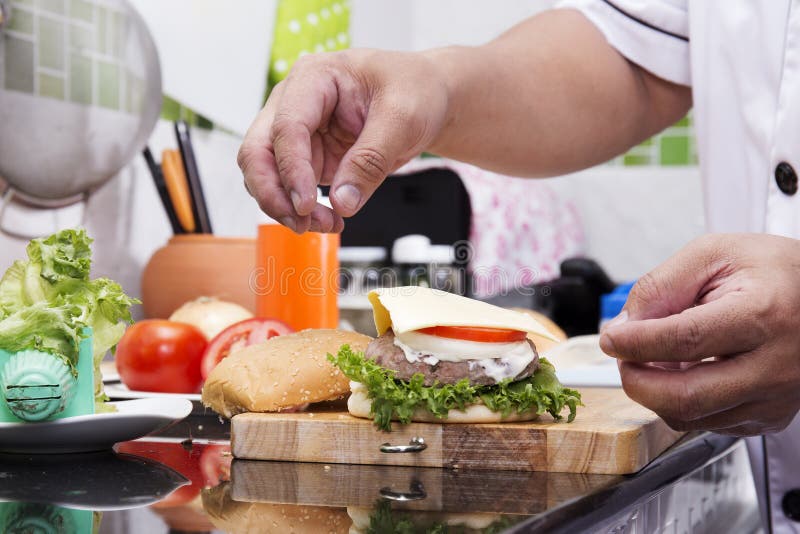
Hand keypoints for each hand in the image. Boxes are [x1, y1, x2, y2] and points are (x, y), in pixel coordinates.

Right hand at [237, 50, 448, 232]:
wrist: (428, 97)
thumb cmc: (414, 90)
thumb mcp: (403, 119)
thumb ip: (370, 160)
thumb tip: (342, 202)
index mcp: (313, 78)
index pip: (287, 126)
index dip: (292, 169)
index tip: (307, 204)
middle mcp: (294, 103)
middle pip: (258, 151)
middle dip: (274, 193)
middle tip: (302, 223)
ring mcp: (298, 133)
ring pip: (267, 175)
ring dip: (287, 207)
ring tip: (327, 224)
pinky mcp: (309, 158)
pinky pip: (290, 189)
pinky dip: (302, 210)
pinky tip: (330, 220)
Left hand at [600, 233, 799, 435]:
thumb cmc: (772, 271)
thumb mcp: (713, 254)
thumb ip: (661, 286)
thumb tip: (624, 324)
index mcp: (763, 314)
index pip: (683, 340)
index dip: (635, 342)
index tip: (611, 338)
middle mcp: (774, 365)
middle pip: (685, 397)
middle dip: (636, 381)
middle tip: (622, 357)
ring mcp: (775, 398)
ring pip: (691, 418)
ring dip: (655, 393)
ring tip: (654, 359)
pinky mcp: (770, 417)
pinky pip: (708, 423)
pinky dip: (681, 402)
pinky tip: (685, 372)